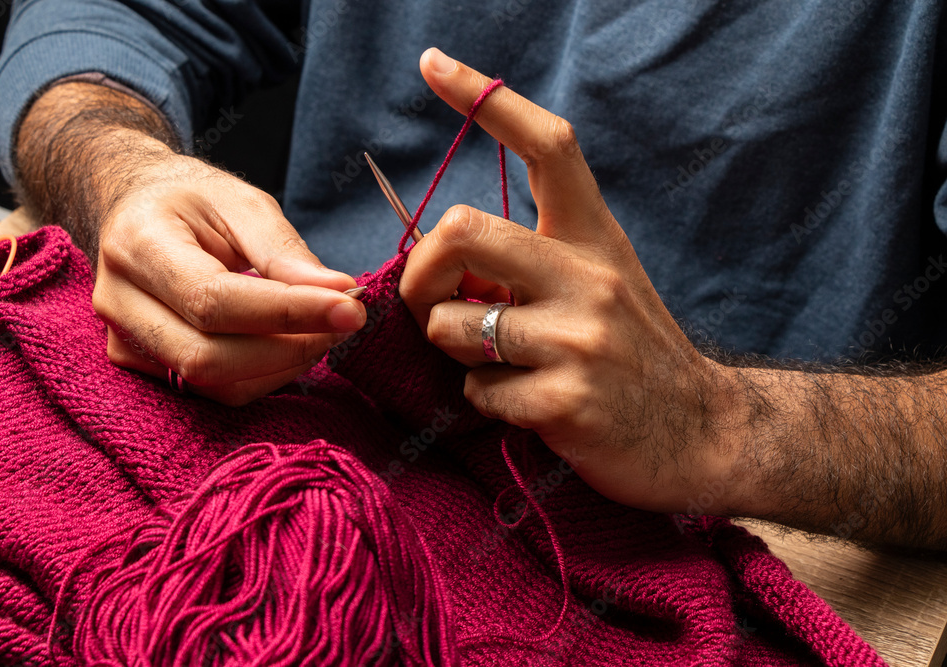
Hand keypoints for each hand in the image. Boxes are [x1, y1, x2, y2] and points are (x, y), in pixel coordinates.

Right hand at [92, 143, 365, 404]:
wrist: (136, 211)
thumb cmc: (191, 201)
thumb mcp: (241, 203)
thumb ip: (285, 250)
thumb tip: (338, 292)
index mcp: (138, 245)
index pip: (213, 300)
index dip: (287, 312)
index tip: (349, 306)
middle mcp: (120, 302)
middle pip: (208, 356)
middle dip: (291, 347)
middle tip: (345, 320)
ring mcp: (125, 343)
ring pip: (215, 384)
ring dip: (285, 365)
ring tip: (324, 329)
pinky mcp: (144, 368)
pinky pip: (214, 392)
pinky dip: (266, 374)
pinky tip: (293, 344)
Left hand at [401, 49, 739, 512]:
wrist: (703, 435)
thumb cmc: (634, 355)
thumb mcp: (601, 285)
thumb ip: (533, 260)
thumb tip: (447, 254)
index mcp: (595, 236)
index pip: (546, 144)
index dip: (486, 98)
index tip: (432, 63)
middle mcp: (589, 274)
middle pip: (461, 230)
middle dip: (422, 274)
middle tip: (437, 305)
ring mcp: (580, 337)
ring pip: (453, 325)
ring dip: (457, 351)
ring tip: (502, 365)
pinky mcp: (568, 399)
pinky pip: (478, 391)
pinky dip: (486, 403)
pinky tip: (529, 407)